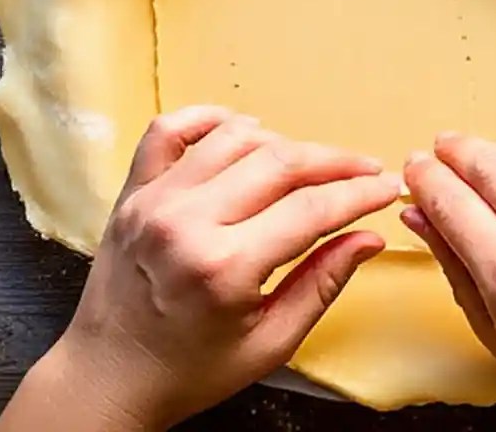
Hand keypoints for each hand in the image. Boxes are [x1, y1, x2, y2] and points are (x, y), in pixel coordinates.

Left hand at [0, 106, 399, 430]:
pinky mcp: (132, 192)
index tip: (386, 187)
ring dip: (281, 143)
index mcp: (225, 268)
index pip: (311, 209)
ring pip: (234, 138)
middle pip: (279, 163)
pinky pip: (170, 130)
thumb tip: (369, 238)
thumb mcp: (270, 343)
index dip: (358, 193)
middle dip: (333, 162)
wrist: (109, 376)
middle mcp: (187, 222)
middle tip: (363, 170)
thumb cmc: (190, 370)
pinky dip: (209, 119)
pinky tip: (241, 130)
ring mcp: (154, 200)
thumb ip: (322, 284)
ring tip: (308, 164)